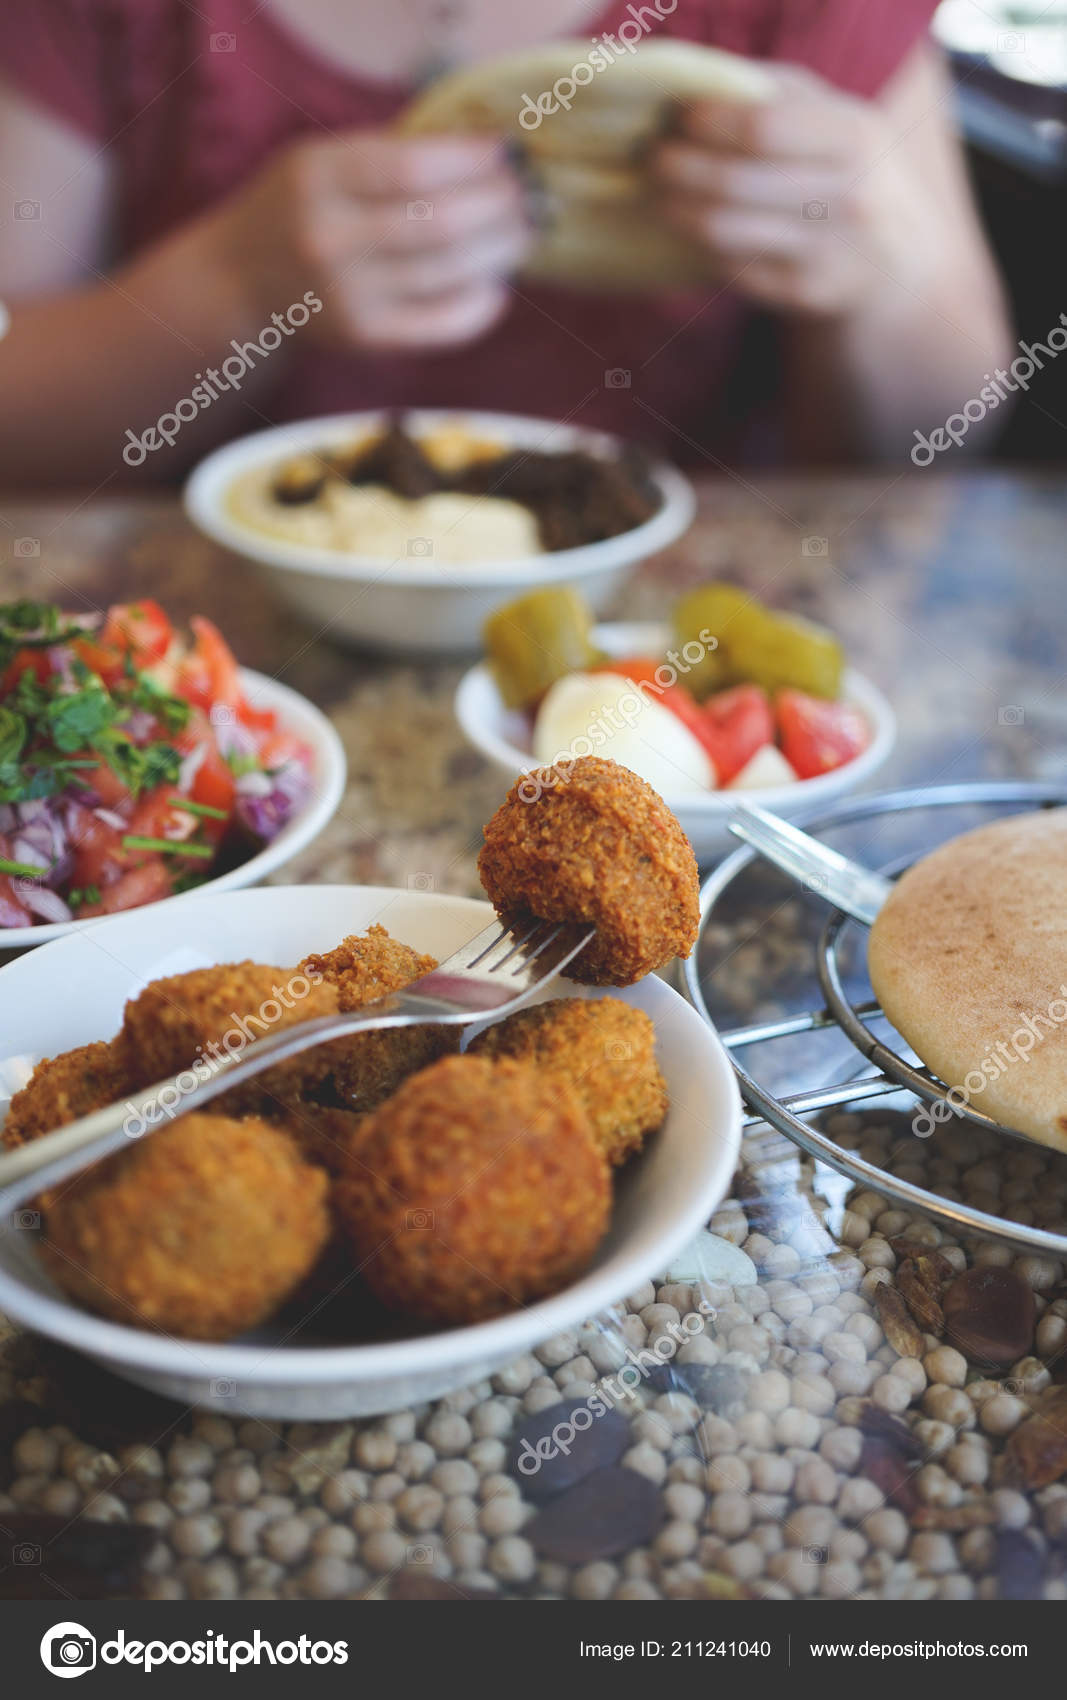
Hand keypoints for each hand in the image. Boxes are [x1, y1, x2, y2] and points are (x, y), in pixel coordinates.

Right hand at [204, 130, 532, 348]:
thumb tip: (485, 152)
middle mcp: (331, 239)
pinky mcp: (366, 337)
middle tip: (530, 196)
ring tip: (522, 233)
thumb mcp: (323, 160)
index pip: (413, 169)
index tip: (507, 152)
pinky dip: (482, 305)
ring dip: (501, 251)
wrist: (243, 281)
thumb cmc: (300, 206)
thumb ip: (390, 154)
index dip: (472, 160)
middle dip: (500, 206)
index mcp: (319, 179)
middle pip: (442, 224)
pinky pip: (443, 324)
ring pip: (450, 273)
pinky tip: (497, 284)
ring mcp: (349, 295)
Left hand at [653, 67, 941, 316]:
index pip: (763, 128)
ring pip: (724, 232)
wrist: (894, 258)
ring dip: (678, 210)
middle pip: (734, 182)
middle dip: (679, 167)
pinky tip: (691, 228)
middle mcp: (847, 197)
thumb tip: (692, 87)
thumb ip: (771, 96)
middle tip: (651, 158)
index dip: (710, 123)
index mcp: (853, 137)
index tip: (676, 117)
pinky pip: (731, 268)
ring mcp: (825, 252)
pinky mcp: (804, 295)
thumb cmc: (844, 167)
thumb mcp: (831, 117)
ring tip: (658, 193)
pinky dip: (702, 246)